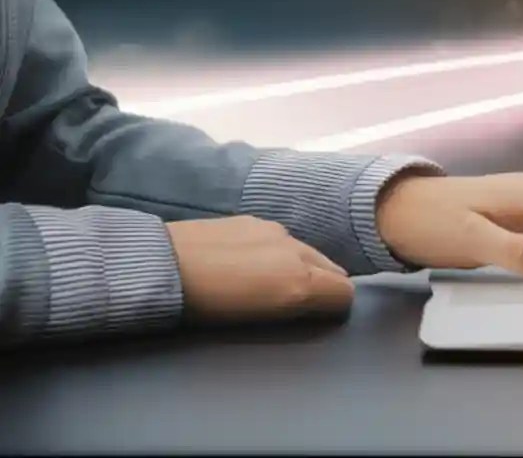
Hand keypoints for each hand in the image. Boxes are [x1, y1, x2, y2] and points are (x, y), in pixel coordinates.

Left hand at [167, 215, 353, 322]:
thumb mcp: (262, 318)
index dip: (336, 307)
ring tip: (268, 283)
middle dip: (325, 285)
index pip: (346, 291)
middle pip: (333, 268)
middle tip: (298, 303)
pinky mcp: (251, 220)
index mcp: (301, 280)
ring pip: (307, 252)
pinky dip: (277, 253)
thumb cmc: (208, 306)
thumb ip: (302, 308)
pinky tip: (246, 263)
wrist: (160, 266)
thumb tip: (325, 304)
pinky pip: (280, 239)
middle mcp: (296, 250)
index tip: (318, 317)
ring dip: (300, 267)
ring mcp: (274, 230)